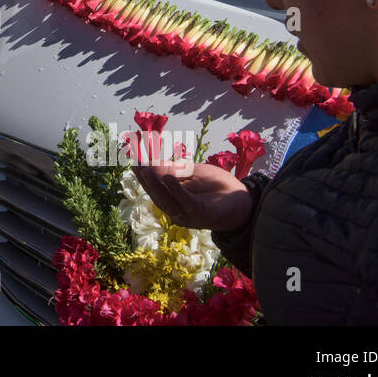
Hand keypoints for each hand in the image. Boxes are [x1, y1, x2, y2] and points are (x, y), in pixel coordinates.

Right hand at [133, 160, 252, 231]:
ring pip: (167, 200)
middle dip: (145, 179)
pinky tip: (169, 178)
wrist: (245, 200)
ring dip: (156, 184)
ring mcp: (188, 215)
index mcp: (173, 200)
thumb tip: (150, 162)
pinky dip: (176, 191)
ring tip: (146, 168)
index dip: (142, 175)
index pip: (153, 187)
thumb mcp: (192, 173)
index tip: (132, 161)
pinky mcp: (202, 215)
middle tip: (136, 162)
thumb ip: (173, 170)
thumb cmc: (218, 186)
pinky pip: (186, 202)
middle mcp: (176, 210)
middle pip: (156, 194)